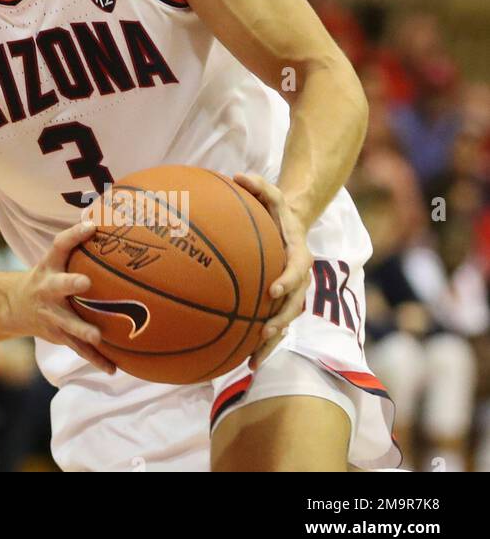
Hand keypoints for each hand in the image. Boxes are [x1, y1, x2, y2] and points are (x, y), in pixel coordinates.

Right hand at [11, 220, 116, 374]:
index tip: (91, 226)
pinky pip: (78, 348)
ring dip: (82, 329)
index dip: (74, 235)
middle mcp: (48, 289)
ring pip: (67, 323)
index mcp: (50, 266)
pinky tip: (113, 368)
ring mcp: (52, 314)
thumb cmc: (47, 276)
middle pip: (58, 285)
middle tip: (86, 283)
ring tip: (98, 336)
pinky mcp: (59, 335)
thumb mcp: (55, 259)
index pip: (59, 245)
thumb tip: (110, 221)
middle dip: (71, 284)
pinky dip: (96, 359)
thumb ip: (78, 246)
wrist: (15, 305)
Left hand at [233, 172, 310, 368]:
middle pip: (295, 305)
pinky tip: (244, 364)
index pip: (297, 270)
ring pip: (285, 323)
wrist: (291, 225)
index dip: (287, 281)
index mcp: (298, 254)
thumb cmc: (275, 209)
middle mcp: (299, 279)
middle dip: (280, 320)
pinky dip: (262, 346)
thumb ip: (259, 185)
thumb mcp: (271, 193)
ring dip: (271, 343)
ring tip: (253, 362)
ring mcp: (292, 295)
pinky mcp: (280, 304)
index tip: (273, 290)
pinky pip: (273, 327)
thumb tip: (239, 175)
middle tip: (264, 331)